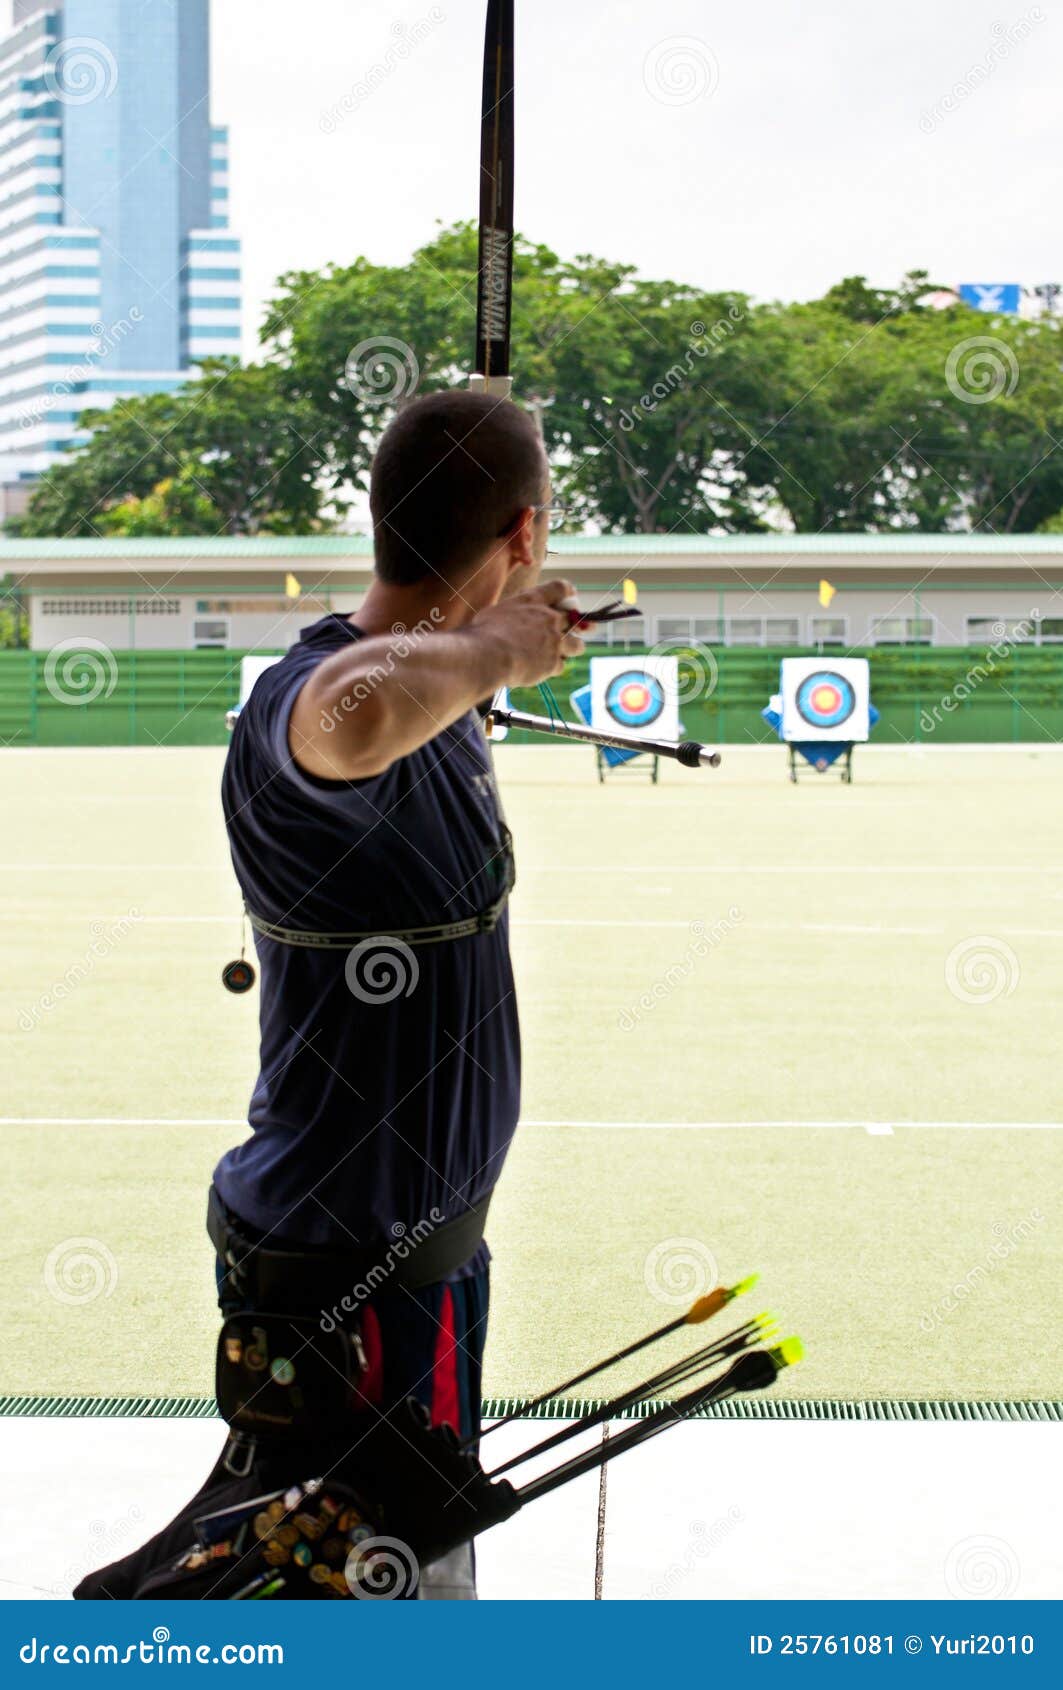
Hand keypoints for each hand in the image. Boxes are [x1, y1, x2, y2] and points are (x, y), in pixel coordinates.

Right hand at [469, 579, 584, 687]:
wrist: (488, 655)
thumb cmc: (483, 633)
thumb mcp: (497, 611)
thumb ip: (513, 612)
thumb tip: (512, 619)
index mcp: (532, 600)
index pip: (560, 588)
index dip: (568, 592)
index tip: (572, 596)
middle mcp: (548, 618)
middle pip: (573, 619)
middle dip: (574, 625)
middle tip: (569, 631)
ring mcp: (554, 641)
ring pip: (577, 645)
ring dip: (571, 649)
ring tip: (561, 654)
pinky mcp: (553, 662)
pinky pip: (560, 666)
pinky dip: (551, 669)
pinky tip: (539, 670)